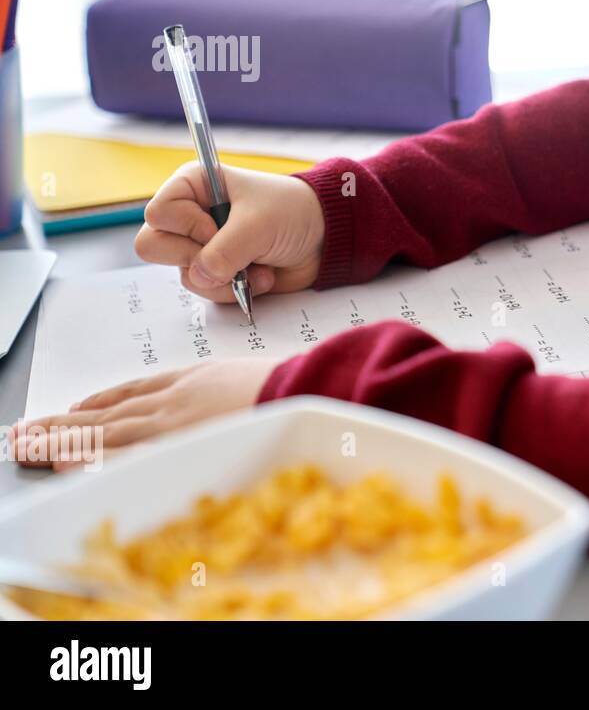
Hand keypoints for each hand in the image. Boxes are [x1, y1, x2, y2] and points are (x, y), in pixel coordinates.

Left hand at [9, 358, 282, 471]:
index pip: (139, 389)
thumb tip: (233, 402)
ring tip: (30, 445)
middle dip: (67, 422)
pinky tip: (67, 461)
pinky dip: (93, 456)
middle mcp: (177, 399)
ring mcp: (174, 420)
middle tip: (30, 430)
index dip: (106, 399)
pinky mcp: (177, 441)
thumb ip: (233, 392)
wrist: (309, 386)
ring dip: (64, 439)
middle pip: (111, 412)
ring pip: (106, 431)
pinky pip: (124, 452)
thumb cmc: (294, 385)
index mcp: (197, 379)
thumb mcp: (257, 377)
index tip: (81, 407)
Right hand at [135, 161, 325, 303]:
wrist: (325, 240)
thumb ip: (224, 250)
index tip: (218, 227)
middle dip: (194, 256)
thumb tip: (199, 276)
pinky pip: (206, 292)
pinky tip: (262, 276)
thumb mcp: (258, 224)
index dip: (187, 226)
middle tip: (227, 250)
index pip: (158, 213)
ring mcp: (201, 246)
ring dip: (224, 277)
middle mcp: (190, 216)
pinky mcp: (217, 272)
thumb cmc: (293, 213)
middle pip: (153, 246)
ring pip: (183, 275)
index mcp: (193, 186)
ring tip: (258, 265)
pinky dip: (235, 290)